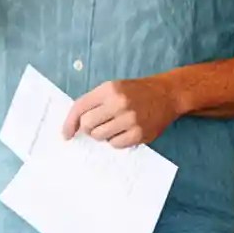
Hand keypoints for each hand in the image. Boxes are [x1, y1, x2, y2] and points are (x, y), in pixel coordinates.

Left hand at [61, 77, 182, 148]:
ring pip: (100, 136)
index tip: (66, 134)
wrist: (167, 95)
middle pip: (87, 125)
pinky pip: (115, 144)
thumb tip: (75, 125)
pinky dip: (115, 141)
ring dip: (102, 135)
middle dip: (88, 129)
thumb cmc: (135, 92)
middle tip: (97, 126)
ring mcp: (130, 119)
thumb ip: (94, 102)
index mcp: (108, 89)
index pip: (80, 107)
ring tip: (113, 126)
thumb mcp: (113, 88)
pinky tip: (123, 132)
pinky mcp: (139, 134)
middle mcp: (118, 103)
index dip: (69, 123)